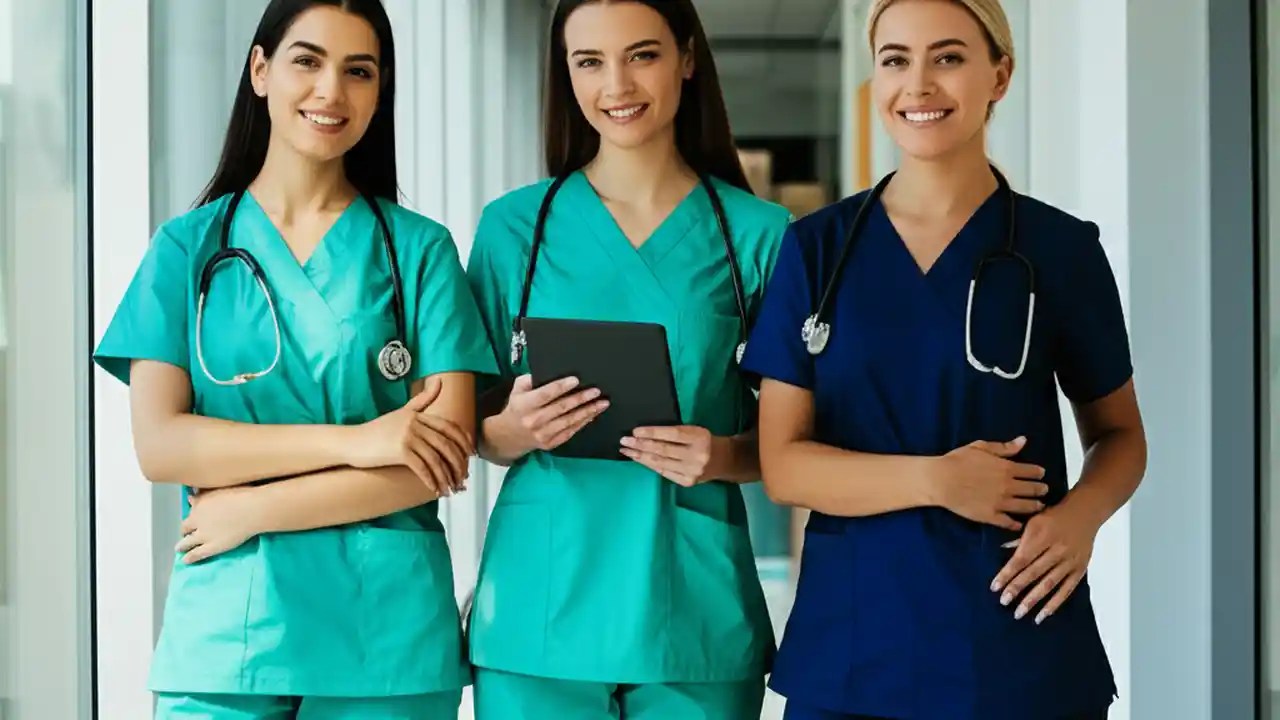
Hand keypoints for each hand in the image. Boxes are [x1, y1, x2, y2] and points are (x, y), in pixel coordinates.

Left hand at [176, 487, 264, 563]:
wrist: (251, 510)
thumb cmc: (242, 494)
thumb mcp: (222, 487)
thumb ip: (208, 492)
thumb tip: (195, 493)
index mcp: (201, 503)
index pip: (192, 506)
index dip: (192, 509)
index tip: (192, 509)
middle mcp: (197, 519)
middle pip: (185, 526)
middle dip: (185, 529)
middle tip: (185, 531)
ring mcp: (203, 534)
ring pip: (187, 542)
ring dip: (182, 545)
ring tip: (179, 548)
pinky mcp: (211, 547)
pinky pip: (197, 553)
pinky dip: (189, 557)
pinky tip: (185, 560)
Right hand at [347, 377, 472, 496]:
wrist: (352, 442)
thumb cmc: (377, 430)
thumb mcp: (401, 412)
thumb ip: (421, 400)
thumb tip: (439, 381)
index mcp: (419, 415)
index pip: (450, 428)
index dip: (464, 443)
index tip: (471, 457)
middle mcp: (415, 424)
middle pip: (447, 445)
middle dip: (458, 465)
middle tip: (463, 479)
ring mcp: (408, 436)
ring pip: (437, 460)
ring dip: (446, 477)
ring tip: (451, 489)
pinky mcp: (399, 451)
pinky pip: (422, 468)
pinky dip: (431, 481)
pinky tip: (435, 490)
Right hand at [497, 374, 609, 454]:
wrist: (510, 436)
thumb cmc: (517, 408)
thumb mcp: (517, 390)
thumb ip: (529, 380)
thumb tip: (548, 372)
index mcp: (524, 405)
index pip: (545, 394)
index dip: (561, 387)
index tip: (576, 380)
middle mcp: (534, 421)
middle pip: (561, 408)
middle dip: (580, 398)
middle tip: (596, 391)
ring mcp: (543, 434)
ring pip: (569, 421)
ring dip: (588, 411)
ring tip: (602, 403)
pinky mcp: (551, 443)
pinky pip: (571, 431)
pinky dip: (583, 422)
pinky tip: (593, 414)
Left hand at [620, 426, 722, 485]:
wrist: (725, 460)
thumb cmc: (705, 441)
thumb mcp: (695, 430)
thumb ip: (675, 433)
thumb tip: (645, 433)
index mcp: (699, 438)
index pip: (672, 435)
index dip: (652, 433)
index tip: (635, 431)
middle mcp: (696, 456)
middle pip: (663, 450)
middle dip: (641, 445)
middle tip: (624, 441)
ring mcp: (691, 471)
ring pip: (660, 463)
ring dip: (640, 457)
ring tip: (626, 450)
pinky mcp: (686, 482)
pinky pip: (663, 472)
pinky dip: (649, 465)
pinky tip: (639, 459)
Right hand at [932, 436, 1048, 530]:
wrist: (941, 480)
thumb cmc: (958, 460)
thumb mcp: (981, 447)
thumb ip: (1004, 447)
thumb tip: (1023, 441)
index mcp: (1007, 468)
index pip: (1031, 471)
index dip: (1038, 473)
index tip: (1041, 474)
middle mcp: (1009, 487)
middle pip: (1032, 490)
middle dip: (1041, 490)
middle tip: (1044, 490)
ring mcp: (1001, 503)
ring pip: (1025, 507)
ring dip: (1035, 506)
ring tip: (1039, 506)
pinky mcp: (991, 516)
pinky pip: (1008, 522)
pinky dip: (1016, 524)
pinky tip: (1020, 524)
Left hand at [990, 503, 1098, 623]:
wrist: (1085, 512)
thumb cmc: (1053, 516)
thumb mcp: (1033, 521)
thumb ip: (1018, 538)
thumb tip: (1000, 551)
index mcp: (1042, 535)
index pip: (1021, 559)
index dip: (1007, 574)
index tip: (995, 587)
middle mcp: (1057, 550)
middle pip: (1034, 573)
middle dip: (1017, 589)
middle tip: (1003, 602)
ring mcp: (1070, 561)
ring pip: (1049, 584)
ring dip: (1033, 600)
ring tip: (1019, 613)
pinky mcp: (1080, 569)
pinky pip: (1066, 590)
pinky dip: (1054, 604)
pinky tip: (1042, 615)